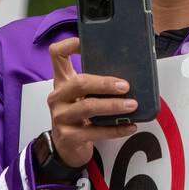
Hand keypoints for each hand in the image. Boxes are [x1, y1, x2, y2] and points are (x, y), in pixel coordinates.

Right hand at [46, 36, 139, 167]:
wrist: (67, 147)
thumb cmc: (79, 116)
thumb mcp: (81, 96)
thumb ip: (96, 83)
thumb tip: (131, 74)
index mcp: (62, 81)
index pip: (57, 55)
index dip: (69, 44)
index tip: (86, 42)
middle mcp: (58, 96)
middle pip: (79, 82)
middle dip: (104, 83)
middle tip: (125, 86)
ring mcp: (61, 116)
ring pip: (87, 107)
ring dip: (113, 106)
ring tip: (132, 105)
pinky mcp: (68, 136)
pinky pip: (95, 132)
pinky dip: (115, 129)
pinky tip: (129, 126)